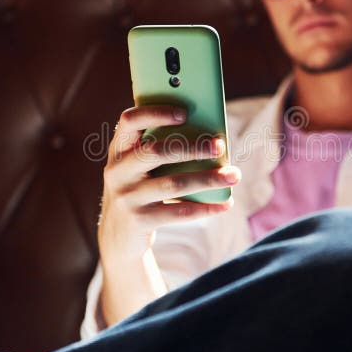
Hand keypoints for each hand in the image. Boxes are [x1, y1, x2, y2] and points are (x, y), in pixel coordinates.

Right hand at [98, 105, 240, 260]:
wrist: (118, 238)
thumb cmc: (139, 191)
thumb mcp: (139, 169)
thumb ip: (161, 151)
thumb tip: (210, 138)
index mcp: (118, 150)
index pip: (129, 121)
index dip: (156, 114)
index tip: (184, 113)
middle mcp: (117, 172)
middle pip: (156, 151)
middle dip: (192, 147)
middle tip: (220, 146)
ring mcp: (127, 197)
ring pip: (173, 183)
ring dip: (208, 178)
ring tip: (234, 175)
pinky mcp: (140, 221)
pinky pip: (179, 212)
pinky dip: (206, 207)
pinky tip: (226, 203)